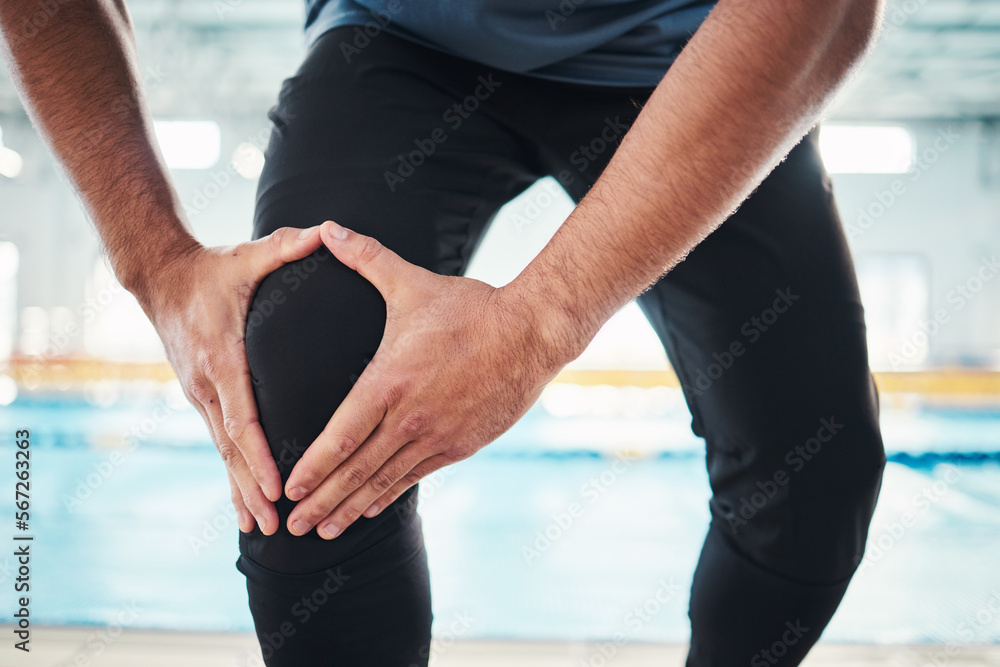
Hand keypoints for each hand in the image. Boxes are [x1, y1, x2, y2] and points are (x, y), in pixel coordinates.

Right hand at [139, 226, 324, 534]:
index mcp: (222, 357)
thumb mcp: (248, 257)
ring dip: (239, 490)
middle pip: (231, 446)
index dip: (258, 453)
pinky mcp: (201, 398)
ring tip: (261, 528)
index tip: (274, 484)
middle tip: (274, 522)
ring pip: (223, 452)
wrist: (162, 278)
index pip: (241, 415)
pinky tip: (242, 508)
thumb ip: (286, 247)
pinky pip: (219, 444)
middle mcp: (207, 384)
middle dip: (252, 486)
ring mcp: (200, 394)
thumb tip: (325, 231)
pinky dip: (230, 476)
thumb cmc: (213, 270)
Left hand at [285, 220, 575, 537]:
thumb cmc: (470, 308)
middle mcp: (410, 417)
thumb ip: (366, 258)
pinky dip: (388, 496)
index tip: (288, 488)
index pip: (340, 436)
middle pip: (356, 470)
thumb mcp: (413, 283)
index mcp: (390, 382)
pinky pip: (416, 477)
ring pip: (384, 482)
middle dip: (321, 501)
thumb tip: (328, 228)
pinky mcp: (460, 445)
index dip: (312, 467)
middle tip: (291, 528)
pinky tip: (369, 510)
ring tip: (324, 531)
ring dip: (351, 509)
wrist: (532, 333)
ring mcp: (437, 435)